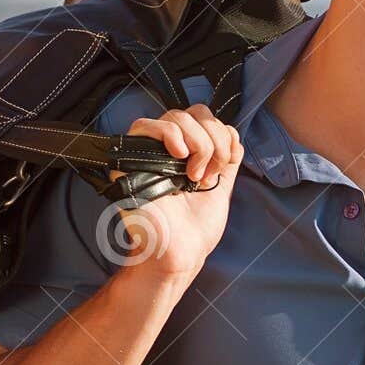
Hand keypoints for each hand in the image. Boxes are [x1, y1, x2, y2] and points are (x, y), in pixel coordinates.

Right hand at [114, 104, 242, 278]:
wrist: (181, 251)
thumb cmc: (196, 227)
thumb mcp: (221, 187)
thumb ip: (228, 159)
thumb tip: (233, 134)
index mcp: (191, 153)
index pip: (206, 118)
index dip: (221, 134)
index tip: (222, 167)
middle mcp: (170, 150)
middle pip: (194, 113)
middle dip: (213, 140)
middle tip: (209, 174)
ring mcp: (151, 153)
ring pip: (175, 116)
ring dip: (197, 143)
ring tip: (195, 175)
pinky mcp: (131, 161)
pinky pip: (144, 125)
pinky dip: (168, 134)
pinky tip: (179, 155)